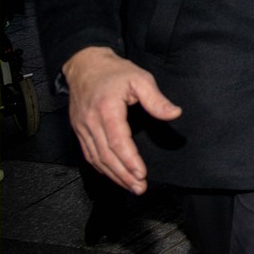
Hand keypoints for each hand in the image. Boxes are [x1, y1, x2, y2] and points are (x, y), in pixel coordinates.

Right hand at [62, 46, 181, 194]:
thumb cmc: (115, 72)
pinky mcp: (79, 130)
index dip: (129, 160)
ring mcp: (82, 128)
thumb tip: (174, 113)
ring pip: (96, 158)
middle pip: (106, 155)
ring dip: (113, 175)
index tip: (141, 173)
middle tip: (139, 188)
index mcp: (106, 109)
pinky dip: (102, 168)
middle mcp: (90, 122)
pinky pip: (89, 154)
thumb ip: (156, 99)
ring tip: (130, 186)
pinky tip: (114, 175)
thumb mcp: (140, 79)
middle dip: (123, 174)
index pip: (117, 141)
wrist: (86, 65)